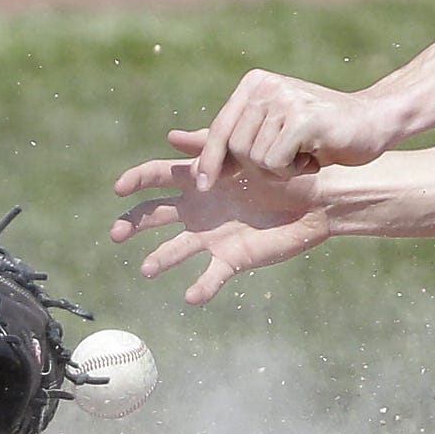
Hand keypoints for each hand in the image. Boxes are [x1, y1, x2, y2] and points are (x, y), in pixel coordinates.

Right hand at [113, 129, 334, 303]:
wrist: (318, 200)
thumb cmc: (283, 171)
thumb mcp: (244, 155)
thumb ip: (209, 147)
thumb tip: (170, 137)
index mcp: (199, 181)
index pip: (156, 178)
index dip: (135, 181)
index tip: (118, 188)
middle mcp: (199, 210)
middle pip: (155, 216)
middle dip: (132, 224)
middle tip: (116, 233)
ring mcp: (212, 236)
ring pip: (176, 250)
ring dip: (160, 259)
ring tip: (147, 269)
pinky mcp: (232, 258)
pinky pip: (211, 276)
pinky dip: (201, 287)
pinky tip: (191, 296)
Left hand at [192, 69, 396, 190]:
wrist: (373, 124)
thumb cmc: (320, 135)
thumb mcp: (267, 133)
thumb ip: (223, 138)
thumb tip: (174, 140)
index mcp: (253, 85)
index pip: (218, 130)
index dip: (210, 161)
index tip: (206, 186)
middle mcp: (265, 86)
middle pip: (235, 149)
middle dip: (258, 168)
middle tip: (290, 160)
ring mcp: (284, 98)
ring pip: (255, 159)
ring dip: (280, 170)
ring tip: (305, 155)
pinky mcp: (302, 117)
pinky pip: (275, 162)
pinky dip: (293, 170)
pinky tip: (314, 157)